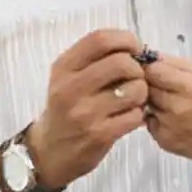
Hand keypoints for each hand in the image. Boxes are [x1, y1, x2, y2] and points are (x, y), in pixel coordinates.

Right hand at [24, 29, 146, 188]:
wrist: (49, 152)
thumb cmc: (66, 108)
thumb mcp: (67, 77)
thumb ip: (94, 59)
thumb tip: (135, 48)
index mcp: (63, 67)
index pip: (100, 39)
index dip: (126, 40)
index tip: (135, 49)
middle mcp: (70, 88)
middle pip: (121, 62)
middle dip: (138, 68)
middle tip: (136, 78)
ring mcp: (85, 113)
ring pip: (134, 89)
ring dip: (142, 93)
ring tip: (133, 99)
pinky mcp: (99, 135)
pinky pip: (135, 115)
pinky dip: (138, 114)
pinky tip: (128, 116)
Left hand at [144, 56, 191, 166]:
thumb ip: (180, 64)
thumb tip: (152, 57)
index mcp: (188, 87)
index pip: (152, 70)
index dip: (152, 67)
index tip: (157, 69)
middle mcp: (174, 107)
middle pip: (145, 86)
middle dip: (152, 83)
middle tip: (166, 86)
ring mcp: (166, 126)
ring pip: (145, 104)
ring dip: (153, 100)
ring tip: (172, 103)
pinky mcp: (162, 140)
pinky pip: (149, 121)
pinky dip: (156, 117)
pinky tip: (173, 119)